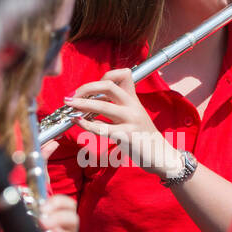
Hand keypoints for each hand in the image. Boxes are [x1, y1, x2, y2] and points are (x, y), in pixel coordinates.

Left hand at [64, 69, 182, 178]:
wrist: (162, 156)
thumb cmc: (143, 138)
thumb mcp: (134, 117)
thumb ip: (117, 108)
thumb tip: (92, 105)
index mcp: (134, 100)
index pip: (122, 75)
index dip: (105, 76)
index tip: (91, 87)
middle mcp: (133, 106)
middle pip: (108, 85)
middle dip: (86, 88)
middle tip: (72, 96)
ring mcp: (131, 120)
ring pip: (102, 105)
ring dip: (82, 103)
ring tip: (69, 104)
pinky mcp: (127, 136)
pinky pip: (102, 128)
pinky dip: (87, 124)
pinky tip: (78, 122)